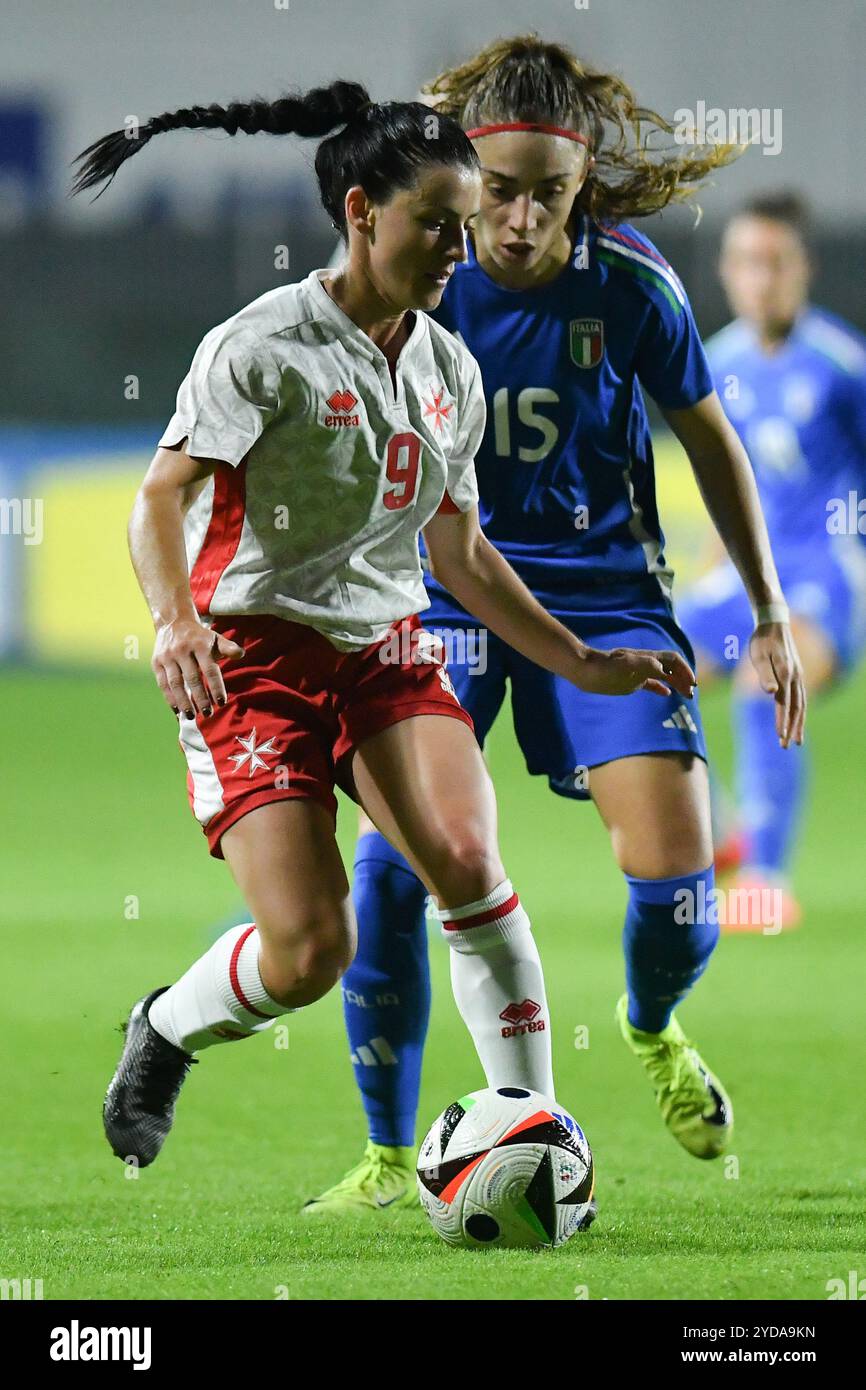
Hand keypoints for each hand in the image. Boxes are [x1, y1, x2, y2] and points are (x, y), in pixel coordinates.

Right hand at [152, 618, 243, 717]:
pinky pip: (163, 684)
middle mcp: (182, 651)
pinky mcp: (156, 663)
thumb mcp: (215, 638)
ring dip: (183, 702)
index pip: (210, 670)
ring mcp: (168, 657)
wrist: (173, 622)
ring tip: (191, 716)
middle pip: (192, 679)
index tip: (221, 702)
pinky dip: (170, 698)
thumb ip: (228, 647)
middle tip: (207, 714)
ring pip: (175, 683)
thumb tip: (241, 654)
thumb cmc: (199, 636)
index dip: (216, 687)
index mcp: (200, 645)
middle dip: (200, 698)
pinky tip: (177, 710)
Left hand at [573, 645, 695, 697]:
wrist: (584, 670)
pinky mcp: (630, 681)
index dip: (685, 670)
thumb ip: (646, 665)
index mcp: (647, 658)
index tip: (692, 684)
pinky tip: (667, 694)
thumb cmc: (603, 667)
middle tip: (691, 694)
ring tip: (686, 695)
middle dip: (684, 678)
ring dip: (676, 683)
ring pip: (663, 675)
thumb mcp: (626, 666)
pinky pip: (650, 683)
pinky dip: (661, 687)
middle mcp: (645, 663)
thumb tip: (664, 670)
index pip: (673, 660)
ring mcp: (638, 672)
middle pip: (671, 668)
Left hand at [749, 622, 805, 747]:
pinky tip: (796, 719)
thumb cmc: (762, 641)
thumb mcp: (759, 656)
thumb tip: (771, 692)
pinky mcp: (797, 674)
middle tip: (787, 746)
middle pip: (796, 708)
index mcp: (786, 675)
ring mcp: (798, 676)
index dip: (782, 721)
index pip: (784, 704)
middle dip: (792, 728)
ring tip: (796, 739)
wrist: (773, 624)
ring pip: (801, 704)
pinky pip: (801, 697)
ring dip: (799, 723)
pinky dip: (800, 711)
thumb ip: (764, 674)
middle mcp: (795, 677)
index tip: (780, 737)